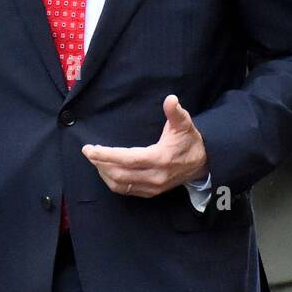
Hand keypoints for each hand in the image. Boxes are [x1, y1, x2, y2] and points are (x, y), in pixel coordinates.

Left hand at [82, 94, 207, 197]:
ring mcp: (152, 187)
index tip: (90, 149)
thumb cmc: (190, 141)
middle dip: (100, 163)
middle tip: (88, 152)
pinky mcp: (150, 192)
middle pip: (119, 174)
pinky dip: (112, 181)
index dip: (107, 155)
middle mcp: (155, 176)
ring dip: (104, 173)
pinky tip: (106, 170)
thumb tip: (170, 99)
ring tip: (96, 159)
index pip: (127, 159)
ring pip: (120, 184)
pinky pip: (126, 190)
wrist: (202, 164)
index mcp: (160, 159)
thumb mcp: (185, 124)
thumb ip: (175, 112)